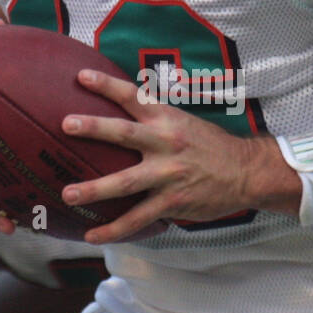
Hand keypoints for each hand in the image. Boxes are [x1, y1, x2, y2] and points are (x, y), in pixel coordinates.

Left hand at [61, 69, 300, 242]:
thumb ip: (154, 119)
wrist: (247, 172)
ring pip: (126, 182)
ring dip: (94, 189)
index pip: (134, 96)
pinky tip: (92, 234)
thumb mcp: (184, 122)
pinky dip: (114, 229)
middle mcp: (166, 143)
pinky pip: (138, 218)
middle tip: (66, 124)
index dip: (107, 85)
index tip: (81, 77)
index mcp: (167, 119)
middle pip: (124, 134)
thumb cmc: (211, 146)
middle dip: (94, 128)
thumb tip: (120, 112)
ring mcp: (168, 174)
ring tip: (68, 194)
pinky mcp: (172, 202)